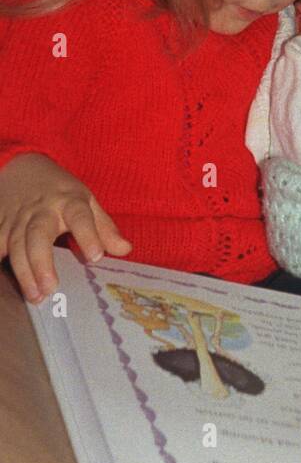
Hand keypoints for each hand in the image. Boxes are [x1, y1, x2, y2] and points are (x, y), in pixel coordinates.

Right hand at [0, 153, 132, 303]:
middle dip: (42, 262)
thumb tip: (125, 250)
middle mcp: (42, 210)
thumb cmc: (61, 191)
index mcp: (69, 201)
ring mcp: (18, 218)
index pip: (80, 217)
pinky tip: (7, 283)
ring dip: (23, 272)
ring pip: (16, 245)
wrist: (24, 166)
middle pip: (38, 235)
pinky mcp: (0, 224)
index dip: (89, 236)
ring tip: (35, 296)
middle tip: (51, 288)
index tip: (96, 257)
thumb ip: (104, 228)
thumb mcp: (87, 202)